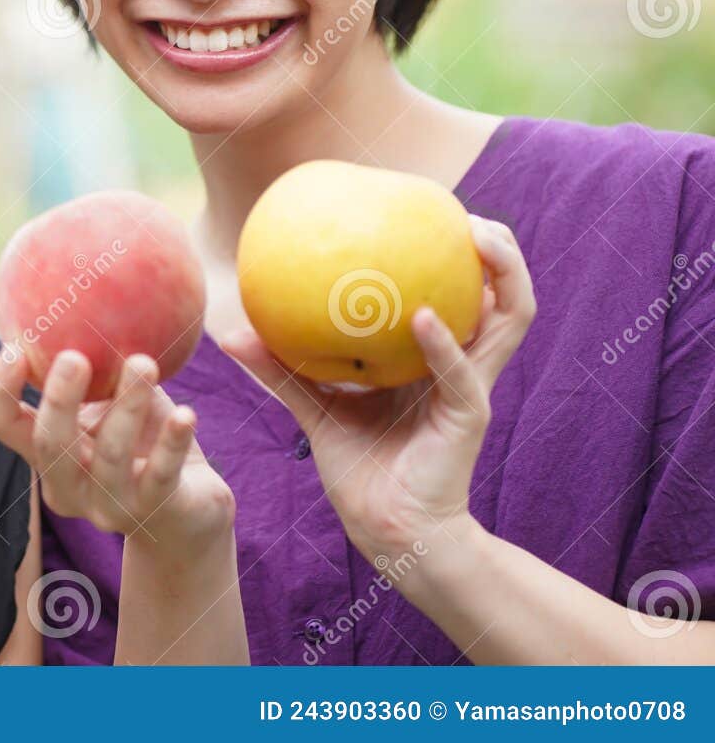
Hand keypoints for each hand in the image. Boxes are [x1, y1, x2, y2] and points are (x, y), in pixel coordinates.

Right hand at [0, 348, 234, 544]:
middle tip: (74, 356)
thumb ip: (93, 359)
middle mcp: (68, 484)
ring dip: (127, 405)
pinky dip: (173, 443)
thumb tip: (80, 275)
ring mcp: (109, 505)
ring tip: (143, 363)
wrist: (188, 510)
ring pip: (109, 456)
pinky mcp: (155, 512)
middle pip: (49, 445)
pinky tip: (188, 414)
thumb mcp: (110, 398)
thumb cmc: (142, 437)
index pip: (2, 424)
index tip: (14, 346)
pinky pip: (161, 475)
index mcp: (46, 452)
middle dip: (59, 400)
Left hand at [220, 216, 534, 560]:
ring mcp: (471, 389)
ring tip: (473, 237)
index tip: (428, 211)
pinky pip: (459, 372)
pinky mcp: (468, 416)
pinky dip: (442, 343)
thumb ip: (281, 368)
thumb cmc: (360, 471)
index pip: (464, 295)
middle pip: (506, 295)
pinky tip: (419, 316)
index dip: (457, 253)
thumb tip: (230, 331)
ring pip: (511, 319)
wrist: (388, 531)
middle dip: (500, 249)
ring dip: (501, 273)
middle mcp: (463, 366)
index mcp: (438, 360)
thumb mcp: (315, 408)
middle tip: (465, 213)